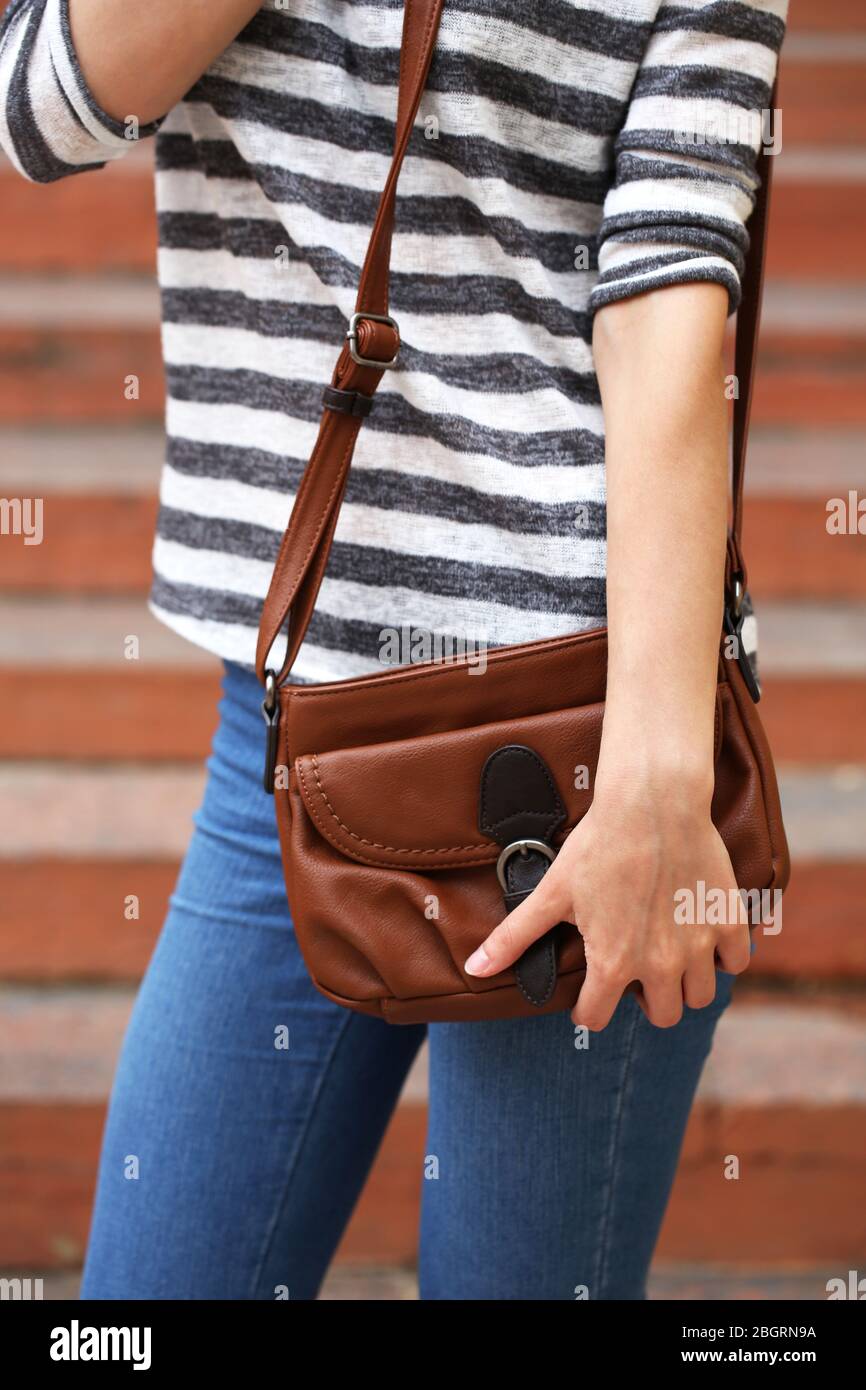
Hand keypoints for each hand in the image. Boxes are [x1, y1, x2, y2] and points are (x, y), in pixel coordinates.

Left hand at [464, 780, 751, 1030]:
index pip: (598, 1018)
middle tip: (636, 969)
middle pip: (663, 1016)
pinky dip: (722, 954)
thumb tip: (474, 969)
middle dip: (647, 1001)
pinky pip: (735, 962)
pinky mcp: (728, 921)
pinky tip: (699, 933)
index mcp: (614, 964)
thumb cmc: (598, 846)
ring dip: (685, 983)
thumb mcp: (551, 893)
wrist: (652, 803)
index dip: (588, 1008)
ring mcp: (699, 946)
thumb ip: (514, 938)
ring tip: (668, 954)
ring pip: (700, 997)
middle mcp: (661, 965)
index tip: (589, 994)